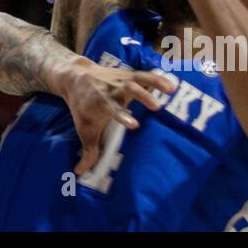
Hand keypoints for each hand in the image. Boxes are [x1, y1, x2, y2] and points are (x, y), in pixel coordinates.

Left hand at [57, 59, 176, 174]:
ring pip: (138, 78)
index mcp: (100, 102)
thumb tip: (80, 172)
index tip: (134, 125)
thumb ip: (88, 149)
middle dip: (142, 96)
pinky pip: (144, 75)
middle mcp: (111, 89)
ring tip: (171, 89)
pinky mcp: (127, 74)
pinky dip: (157, 78)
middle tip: (156, 107)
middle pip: (127, 89)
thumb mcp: (83, 128)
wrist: (75, 78)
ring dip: (154, 82)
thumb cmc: (81, 106)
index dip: (122, 116)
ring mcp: (120, 79)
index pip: (112, 109)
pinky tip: (172, 85)